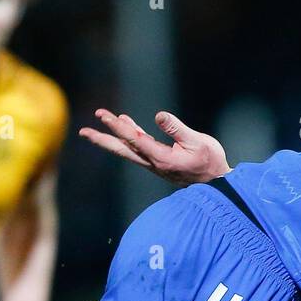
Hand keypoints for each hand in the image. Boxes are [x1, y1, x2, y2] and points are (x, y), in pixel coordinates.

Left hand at [80, 109, 230, 185]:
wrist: (217, 185)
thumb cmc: (211, 162)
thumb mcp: (198, 142)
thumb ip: (177, 129)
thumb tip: (159, 115)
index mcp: (161, 158)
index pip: (134, 140)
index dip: (118, 127)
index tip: (104, 116)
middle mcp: (153, 163)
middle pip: (122, 150)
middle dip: (103, 139)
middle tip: (83, 132)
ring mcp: (155, 164)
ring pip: (128, 150)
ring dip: (112, 138)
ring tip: (98, 124)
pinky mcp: (159, 162)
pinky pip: (139, 147)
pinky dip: (130, 135)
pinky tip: (126, 123)